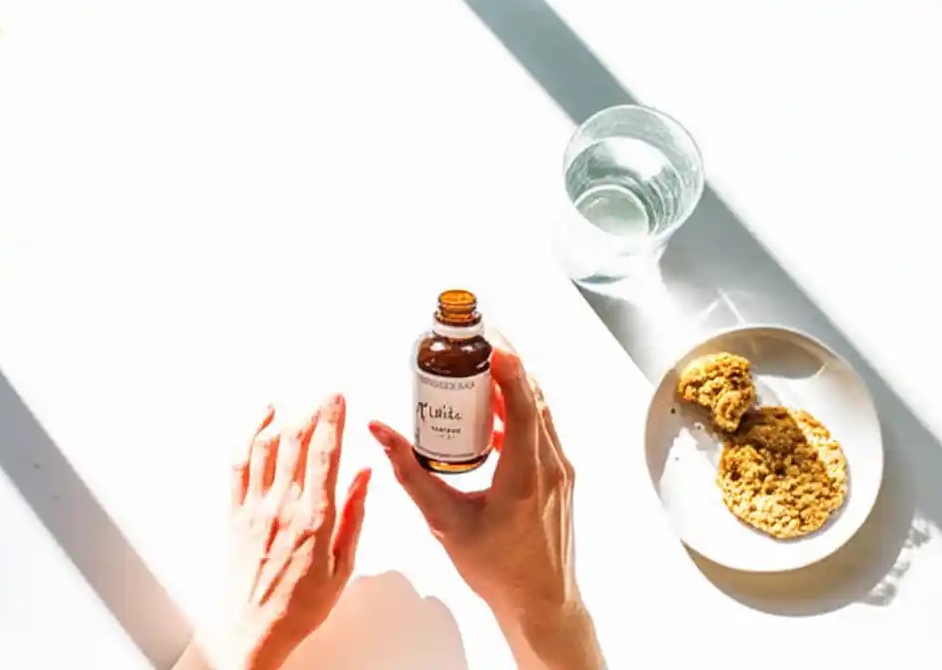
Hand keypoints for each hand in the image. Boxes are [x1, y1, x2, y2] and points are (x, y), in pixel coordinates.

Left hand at [179, 395, 371, 669]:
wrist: (252, 630)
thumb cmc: (300, 606)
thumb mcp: (343, 567)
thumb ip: (354, 516)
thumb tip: (363, 476)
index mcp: (314, 520)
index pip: (324, 456)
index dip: (332, 420)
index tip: (339, 399)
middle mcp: (282, 508)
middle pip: (294, 442)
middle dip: (311, 411)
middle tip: (324, 396)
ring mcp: (255, 508)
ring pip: (265, 447)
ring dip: (281, 419)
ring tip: (295, 405)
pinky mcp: (235, 515)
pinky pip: (238, 465)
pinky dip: (248, 438)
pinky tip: (259, 423)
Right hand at [369, 347, 603, 669]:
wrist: (540, 602)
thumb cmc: (495, 569)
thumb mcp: (444, 521)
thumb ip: (410, 474)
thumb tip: (381, 432)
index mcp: (525, 476)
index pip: (523, 403)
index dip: (507, 366)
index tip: (486, 340)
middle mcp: (550, 467)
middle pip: (534, 397)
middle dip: (507, 362)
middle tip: (476, 340)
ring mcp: (560, 470)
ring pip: (541, 411)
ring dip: (514, 384)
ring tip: (480, 364)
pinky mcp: (560, 476)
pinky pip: (543, 429)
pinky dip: (521, 409)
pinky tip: (493, 409)